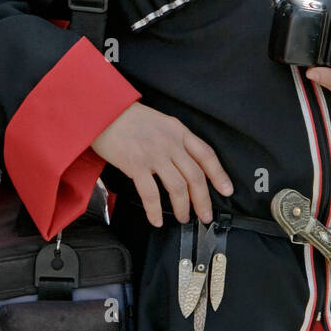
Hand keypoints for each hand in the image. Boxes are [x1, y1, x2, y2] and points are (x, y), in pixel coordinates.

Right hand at [92, 102, 232, 227]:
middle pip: (195, 176)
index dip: (219, 174)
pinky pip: (150, 193)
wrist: (103, 111)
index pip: (206, 154)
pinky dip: (155, 210)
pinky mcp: (136, 164)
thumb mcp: (161, 122)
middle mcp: (170, 143)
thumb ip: (175, 140)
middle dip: (203, 200)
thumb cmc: (129, 118)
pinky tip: (156, 220)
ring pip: (178, 187)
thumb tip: (186, 164)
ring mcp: (154, 154)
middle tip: (206, 215)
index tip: (227, 190)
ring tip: (183, 218)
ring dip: (183, 207)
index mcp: (179, 131)